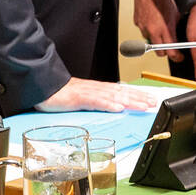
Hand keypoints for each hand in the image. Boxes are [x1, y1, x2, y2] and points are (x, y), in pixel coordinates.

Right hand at [35, 78, 159, 112]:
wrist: (42, 87)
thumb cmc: (60, 94)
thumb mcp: (82, 99)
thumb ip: (96, 102)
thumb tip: (111, 106)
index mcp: (97, 89)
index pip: (121, 91)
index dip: (137, 94)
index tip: (149, 99)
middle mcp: (95, 89)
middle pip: (121, 92)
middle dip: (139, 97)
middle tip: (153, 102)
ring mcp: (87, 92)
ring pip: (113, 96)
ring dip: (130, 101)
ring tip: (143, 105)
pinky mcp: (78, 97)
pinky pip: (95, 101)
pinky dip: (108, 104)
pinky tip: (118, 107)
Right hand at [132, 0, 182, 60]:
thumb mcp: (176, 13)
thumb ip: (176, 27)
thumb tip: (179, 34)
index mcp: (165, 28)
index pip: (171, 52)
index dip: (176, 57)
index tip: (179, 57)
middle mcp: (153, 30)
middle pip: (159, 53)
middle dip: (166, 52)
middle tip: (171, 48)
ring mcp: (143, 27)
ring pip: (150, 42)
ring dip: (156, 40)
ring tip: (160, 29)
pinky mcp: (137, 22)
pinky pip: (143, 32)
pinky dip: (148, 30)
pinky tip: (152, 21)